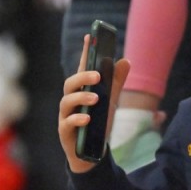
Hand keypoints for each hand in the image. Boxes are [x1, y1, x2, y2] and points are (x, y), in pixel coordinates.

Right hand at [58, 33, 130, 173]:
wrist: (92, 153)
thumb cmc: (99, 124)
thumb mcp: (111, 102)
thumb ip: (116, 82)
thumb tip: (126, 60)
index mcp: (82, 90)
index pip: (82, 68)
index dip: (84, 52)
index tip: (89, 36)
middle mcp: (71, 100)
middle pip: (70, 83)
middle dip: (82, 77)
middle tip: (97, 76)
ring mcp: (66, 115)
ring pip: (66, 101)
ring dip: (81, 98)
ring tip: (95, 98)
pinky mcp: (65, 131)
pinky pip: (67, 123)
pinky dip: (77, 119)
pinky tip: (88, 118)